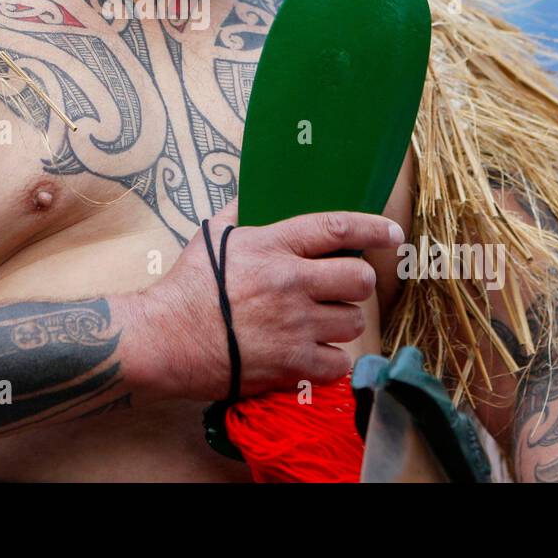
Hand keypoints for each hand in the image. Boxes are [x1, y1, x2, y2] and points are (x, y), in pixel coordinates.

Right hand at [138, 199, 404, 401]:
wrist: (166, 339)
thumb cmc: (186, 287)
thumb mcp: (211, 237)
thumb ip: (239, 213)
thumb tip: (253, 193)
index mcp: (273, 246)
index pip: (337, 228)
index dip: (372, 227)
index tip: (391, 232)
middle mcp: (291, 282)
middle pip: (359, 279)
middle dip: (356, 283)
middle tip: (341, 288)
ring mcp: (294, 325)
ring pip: (353, 322)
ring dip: (341, 322)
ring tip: (320, 322)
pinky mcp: (292, 363)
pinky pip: (338, 361)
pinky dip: (329, 359)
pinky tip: (312, 353)